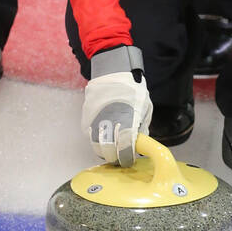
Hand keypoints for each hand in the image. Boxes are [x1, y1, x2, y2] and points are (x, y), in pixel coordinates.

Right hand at [82, 45, 152, 165]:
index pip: (125, 150)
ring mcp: (94, 122)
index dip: (127, 158)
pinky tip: (106, 133)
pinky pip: (91, 137)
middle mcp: (108, 123)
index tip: (130, 159)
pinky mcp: (86, 120)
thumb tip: (139, 145)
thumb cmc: (132, 89)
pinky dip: (98, 139)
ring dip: (106, 150)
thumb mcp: (145, 107)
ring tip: (114, 145)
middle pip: (108, 153)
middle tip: (122, 155)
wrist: (112, 71)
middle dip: (116, 157)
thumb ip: (142, 128)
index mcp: (126, 121)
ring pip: (97, 147)